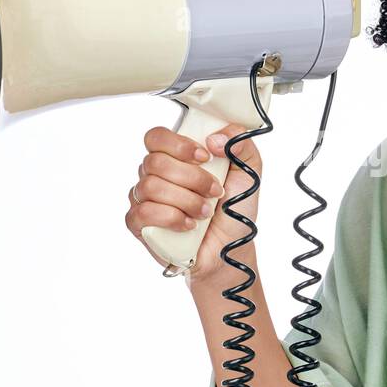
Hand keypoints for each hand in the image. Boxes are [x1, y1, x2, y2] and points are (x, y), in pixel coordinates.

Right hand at [125, 123, 262, 283]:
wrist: (229, 248)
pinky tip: (188, 225)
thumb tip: (216, 137)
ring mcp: (143, 198)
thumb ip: (241, 144)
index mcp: (175, 157)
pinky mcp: (138, 223)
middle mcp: (155, 174)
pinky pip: (143, 212)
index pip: (157, 137)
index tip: (205, 157)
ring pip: (151, 186)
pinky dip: (172, 218)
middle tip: (215, 192)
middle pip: (156, 161)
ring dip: (186, 200)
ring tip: (205, 213)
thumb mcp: (248, 172)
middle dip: (193, 178)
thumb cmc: (233, 210)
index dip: (178, 144)